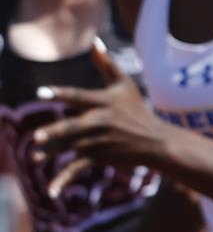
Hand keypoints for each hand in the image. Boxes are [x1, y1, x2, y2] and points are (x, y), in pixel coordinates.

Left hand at [29, 41, 165, 198]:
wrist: (157, 142)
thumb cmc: (138, 110)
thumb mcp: (124, 85)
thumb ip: (106, 63)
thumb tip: (94, 40)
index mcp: (104, 103)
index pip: (79, 97)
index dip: (61, 94)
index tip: (43, 92)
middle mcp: (101, 122)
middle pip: (75, 127)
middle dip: (58, 132)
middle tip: (40, 137)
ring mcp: (101, 141)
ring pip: (73, 147)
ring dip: (54, 153)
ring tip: (36, 157)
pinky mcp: (100, 158)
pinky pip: (78, 168)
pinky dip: (64, 180)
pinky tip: (51, 191)